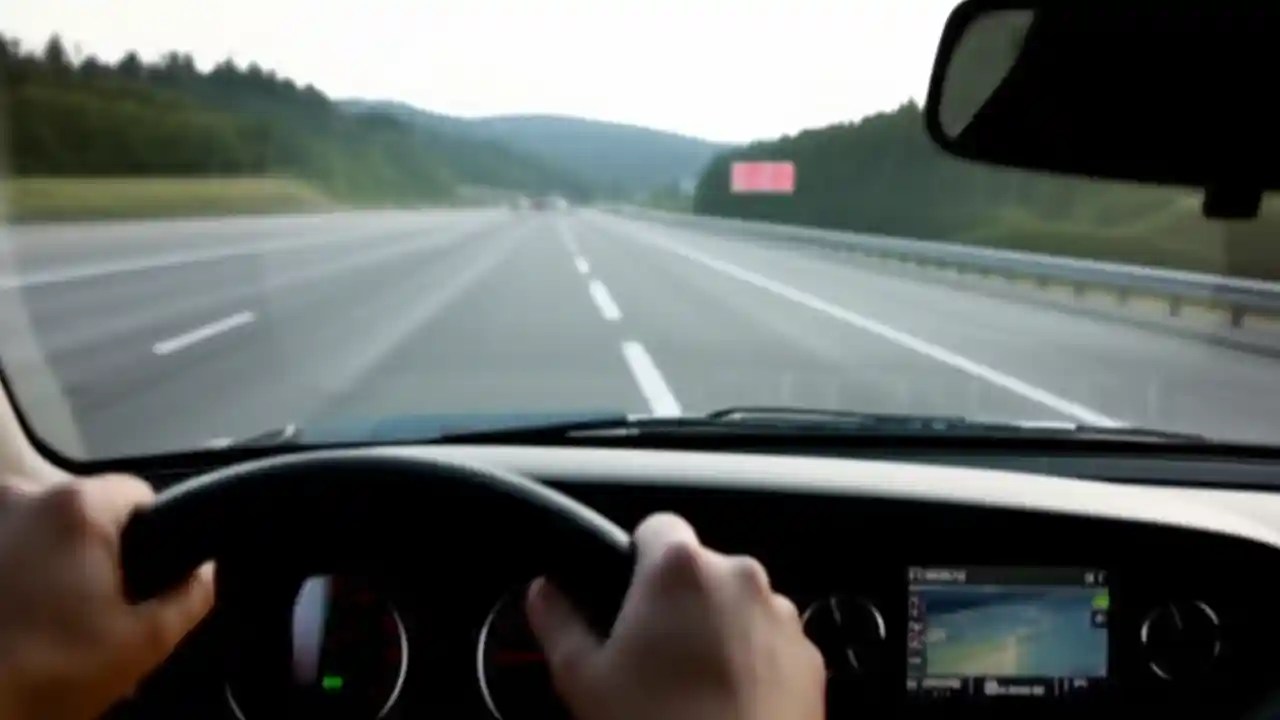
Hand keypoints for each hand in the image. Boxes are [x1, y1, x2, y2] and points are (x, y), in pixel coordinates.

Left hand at [0, 475, 213, 719]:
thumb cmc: (49, 672)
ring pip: (43, 529)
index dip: (154, 536)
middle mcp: (22, 496)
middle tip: (99, 609)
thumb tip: (206, 573)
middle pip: (86, 511)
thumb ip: (189, 598)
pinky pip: (10, 548)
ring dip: (54, 561)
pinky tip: (24, 617)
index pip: (138, 493)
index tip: (143, 579)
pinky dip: (19, 573)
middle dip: (98, 552)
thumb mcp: (142, 644)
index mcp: (76, 506)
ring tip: (57, 616)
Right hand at [526, 512, 824, 719]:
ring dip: (717, 629)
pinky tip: (728, 702)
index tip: (628, 596)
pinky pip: (772, 641)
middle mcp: (739, 577)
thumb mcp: (584, 678)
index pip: (656, 527)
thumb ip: (558, 621)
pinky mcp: (810, 655)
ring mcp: (782, 615)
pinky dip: (753, 660)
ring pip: (738, 605)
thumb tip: (544, 593)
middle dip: (677, 602)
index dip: (637, 559)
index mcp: (679, 569)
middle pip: (699, 570)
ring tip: (691, 686)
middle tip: (651, 655)